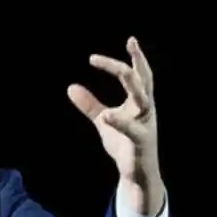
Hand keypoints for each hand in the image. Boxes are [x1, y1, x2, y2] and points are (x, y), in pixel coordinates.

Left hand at [67, 37, 162, 208]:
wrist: (136, 173)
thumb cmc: (124, 145)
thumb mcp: (104, 121)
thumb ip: (90, 105)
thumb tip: (71, 87)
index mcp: (139, 102)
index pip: (137, 74)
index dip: (132, 58)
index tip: (117, 45)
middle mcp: (146, 109)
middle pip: (144, 79)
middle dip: (137, 61)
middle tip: (131, 42)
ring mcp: (145, 124)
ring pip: (143, 98)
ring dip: (132, 82)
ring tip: (119, 69)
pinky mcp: (140, 141)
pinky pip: (131, 128)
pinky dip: (119, 122)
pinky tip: (106, 117)